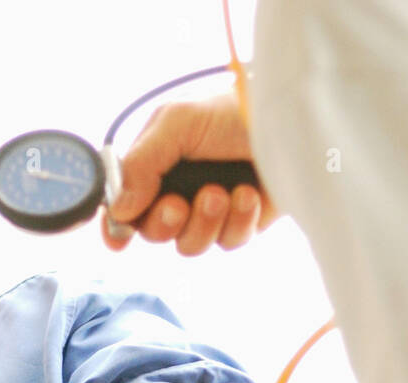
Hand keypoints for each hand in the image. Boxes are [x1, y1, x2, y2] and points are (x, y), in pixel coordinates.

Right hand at [102, 90, 276, 255]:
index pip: (124, 205)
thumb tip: (119, 210)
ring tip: (222, 192)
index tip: (118, 239)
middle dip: (163, 223)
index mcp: (155, 166)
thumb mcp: (176, 123)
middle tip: (178, 205)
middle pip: (153, 232)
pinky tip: (248, 194)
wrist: (290, 120)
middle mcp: (178, 191)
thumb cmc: (232, 111)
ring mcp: (210, 211)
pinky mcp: (242, 223)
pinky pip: (227, 242)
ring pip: (189, 245)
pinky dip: (237, 221)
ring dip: (203, 221)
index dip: (117, 226)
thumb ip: (140, 163)